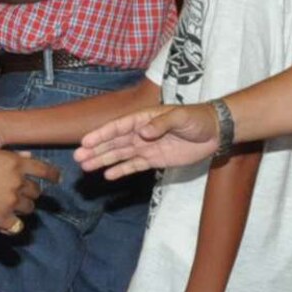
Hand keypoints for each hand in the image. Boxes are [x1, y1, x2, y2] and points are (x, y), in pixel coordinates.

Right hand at [0, 148, 57, 230]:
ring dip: (22, 208)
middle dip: (29, 193)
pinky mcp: (2, 218)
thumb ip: (7, 157)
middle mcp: (16, 182)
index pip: (43, 170)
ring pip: (28, 208)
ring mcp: (11, 201)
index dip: (52, 175)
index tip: (57, 179)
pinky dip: (11, 225)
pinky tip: (4, 224)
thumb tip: (26, 157)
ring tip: (8, 207)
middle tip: (18, 194)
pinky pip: (17, 225)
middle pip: (35, 191)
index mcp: (13, 163)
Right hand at [76, 103, 218, 179]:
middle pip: (114, 142)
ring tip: (85, 166)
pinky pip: (134, 165)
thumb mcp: (181, 117)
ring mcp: (147, 147)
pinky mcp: (155, 159)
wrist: (214, 132)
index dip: (102, 134)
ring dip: (103, 160)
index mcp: (144, 119)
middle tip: (77, 157)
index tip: (86, 141)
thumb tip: (144, 133)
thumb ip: (161, 123)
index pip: (118, 127)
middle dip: (95, 149)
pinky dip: (121, 170)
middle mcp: (141, 133)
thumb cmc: (197, 119)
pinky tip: (108, 175)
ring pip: (120, 154)